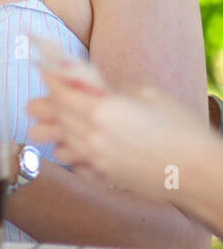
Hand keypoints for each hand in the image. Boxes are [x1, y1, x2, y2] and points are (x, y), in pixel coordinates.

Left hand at [28, 71, 212, 200]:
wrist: (201, 171)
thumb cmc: (181, 129)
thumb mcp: (148, 95)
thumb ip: (112, 90)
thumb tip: (92, 87)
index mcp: (102, 110)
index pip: (60, 92)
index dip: (51, 80)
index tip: (47, 72)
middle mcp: (92, 135)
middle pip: (54, 116)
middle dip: (48, 103)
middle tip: (51, 96)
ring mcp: (95, 159)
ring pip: (56, 143)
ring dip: (53, 131)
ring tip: (60, 124)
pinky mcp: (103, 176)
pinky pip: (73, 164)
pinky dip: (71, 155)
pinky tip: (78, 148)